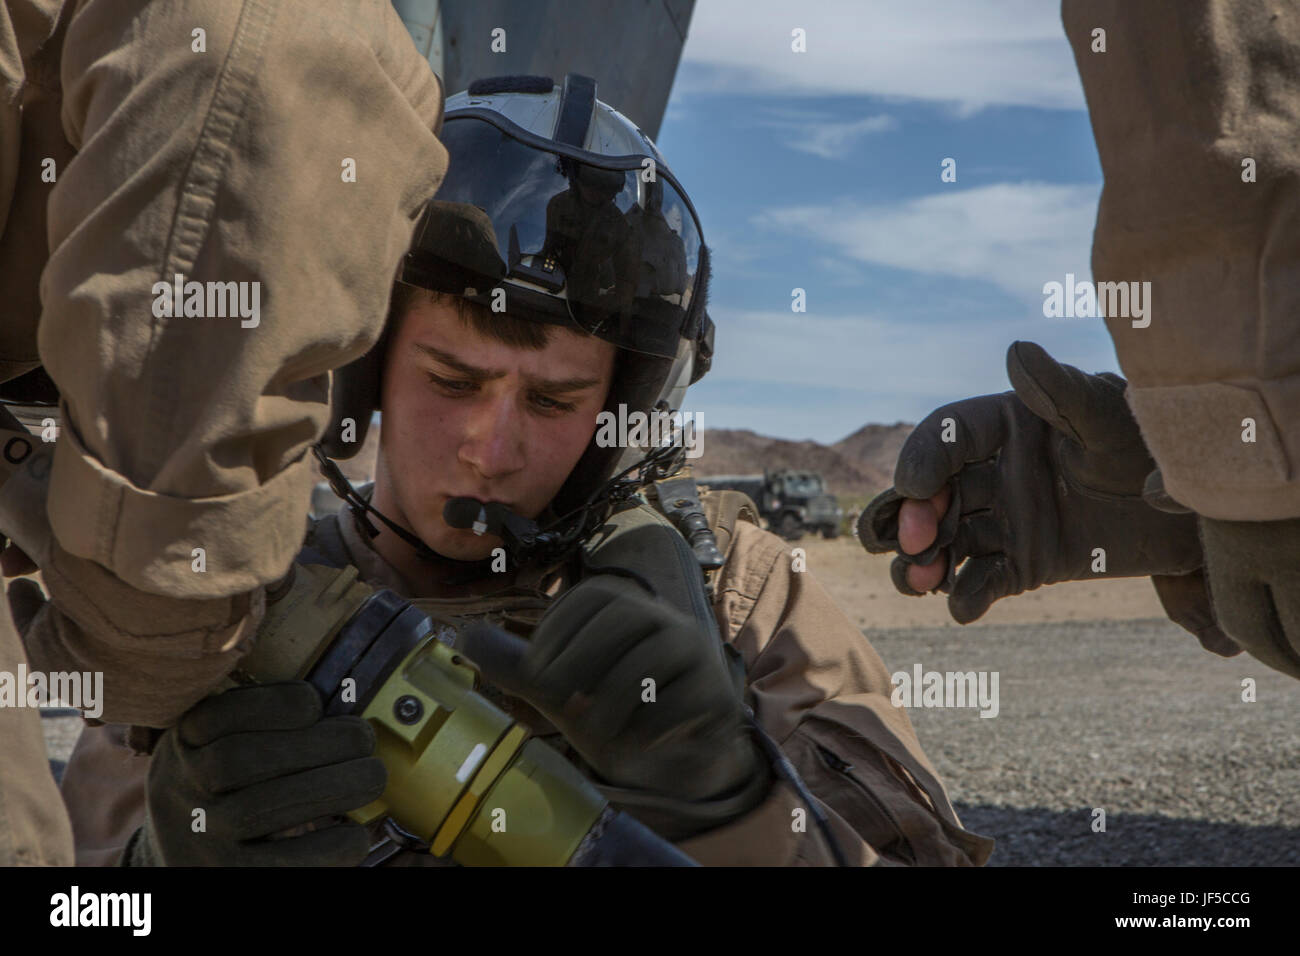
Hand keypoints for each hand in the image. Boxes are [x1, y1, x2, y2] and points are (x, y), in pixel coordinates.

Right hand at [131, 681, 385, 865]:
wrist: (189, 852)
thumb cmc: (228, 784)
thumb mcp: (222, 741)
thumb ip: (266, 721)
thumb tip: (347, 707)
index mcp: (187, 742)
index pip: (218, 714)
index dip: (274, 703)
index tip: (315, 702)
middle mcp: (181, 789)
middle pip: (241, 760)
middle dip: (317, 743)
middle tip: (363, 738)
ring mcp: (200, 837)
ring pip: (261, 808)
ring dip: (332, 787)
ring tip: (372, 776)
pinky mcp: (228, 875)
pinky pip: (284, 864)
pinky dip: (329, 846)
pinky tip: (355, 832)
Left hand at [460, 575, 769, 837]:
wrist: (663, 754)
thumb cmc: (605, 708)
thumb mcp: (555, 688)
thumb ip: (514, 666)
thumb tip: (465, 639)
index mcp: (620, 603)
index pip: (585, 601)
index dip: (552, 639)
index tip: (539, 679)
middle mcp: (660, 616)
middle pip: (617, 622)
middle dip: (577, 667)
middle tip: (563, 706)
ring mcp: (693, 651)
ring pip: (644, 664)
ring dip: (609, 707)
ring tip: (598, 729)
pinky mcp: (714, 691)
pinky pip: (676, 705)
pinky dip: (648, 730)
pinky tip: (641, 739)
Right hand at [858, 341, 1204, 622]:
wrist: (1187, 507)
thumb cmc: (1147, 443)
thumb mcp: (1107, 415)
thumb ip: (1061, 390)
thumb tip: (1018, 352)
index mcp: (1003, 426)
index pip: (946, 437)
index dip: (922, 459)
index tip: (912, 486)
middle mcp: (993, 474)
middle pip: (933, 495)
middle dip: (912, 519)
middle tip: (914, 542)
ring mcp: (1004, 521)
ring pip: (946, 542)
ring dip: (923, 563)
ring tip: (918, 581)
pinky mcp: (1022, 564)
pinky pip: (983, 581)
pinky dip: (967, 596)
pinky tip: (963, 607)